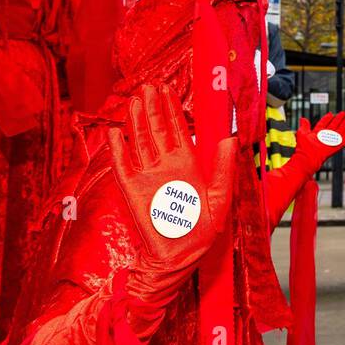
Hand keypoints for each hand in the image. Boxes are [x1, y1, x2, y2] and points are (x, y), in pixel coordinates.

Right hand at [109, 83, 234, 266]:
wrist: (179, 257)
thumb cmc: (203, 232)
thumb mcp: (220, 199)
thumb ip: (223, 168)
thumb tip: (230, 138)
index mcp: (188, 164)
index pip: (178, 129)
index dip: (172, 109)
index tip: (167, 89)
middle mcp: (166, 165)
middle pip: (157, 130)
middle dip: (152, 108)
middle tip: (147, 86)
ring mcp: (148, 176)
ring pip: (140, 142)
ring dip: (135, 122)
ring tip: (133, 100)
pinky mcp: (132, 190)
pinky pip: (123, 166)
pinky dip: (117, 150)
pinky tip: (114, 133)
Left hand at [294, 111, 344, 173]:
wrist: (307, 158)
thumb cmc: (303, 148)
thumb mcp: (302, 133)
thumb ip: (304, 126)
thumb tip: (303, 118)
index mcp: (316, 135)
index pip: (323, 124)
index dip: (327, 119)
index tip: (331, 114)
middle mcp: (325, 138)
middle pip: (333, 127)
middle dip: (338, 120)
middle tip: (343, 113)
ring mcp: (331, 142)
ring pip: (341, 131)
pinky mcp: (338, 145)